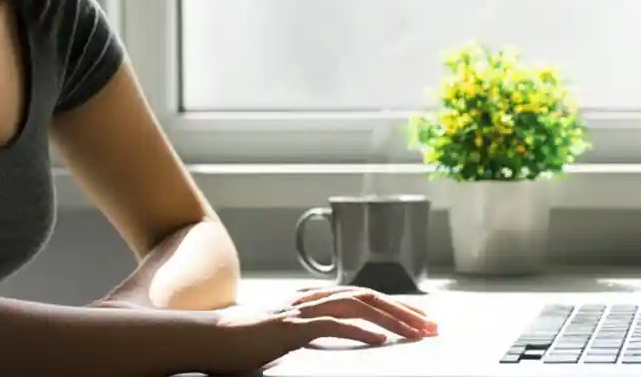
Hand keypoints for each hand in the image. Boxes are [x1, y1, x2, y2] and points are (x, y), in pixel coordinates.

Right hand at [202, 285, 439, 374]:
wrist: (206, 339)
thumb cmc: (242, 343)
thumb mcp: (286, 335)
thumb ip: (311, 332)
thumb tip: (337, 341)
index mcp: (314, 299)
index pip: (365, 297)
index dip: (396, 306)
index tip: (422, 319)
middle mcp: (312, 299)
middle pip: (370, 296)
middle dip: (405, 310)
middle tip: (433, 326)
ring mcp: (302, 311)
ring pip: (358, 305)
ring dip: (392, 318)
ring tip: (416, 332)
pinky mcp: (290, 327)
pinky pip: (331, 325)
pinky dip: (359, 331)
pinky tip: (379, 340)